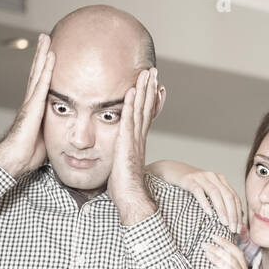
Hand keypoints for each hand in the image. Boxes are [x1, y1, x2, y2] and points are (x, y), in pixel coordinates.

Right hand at [0, 32, 53, 177]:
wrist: (15, 159)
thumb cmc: (29, 152)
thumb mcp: (47, 138)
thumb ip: (54, 130)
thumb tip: (67, 132)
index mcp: (35, 108)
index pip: (41, 83)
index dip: (45, 68)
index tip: (51, 54)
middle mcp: (31, 101)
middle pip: (37, 72)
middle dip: (41, 55)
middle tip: (46, 37)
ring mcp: (30, 102)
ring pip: (37, 74)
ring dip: (42, 55)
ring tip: (46, 38)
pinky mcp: (32, 107)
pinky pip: (41, 85)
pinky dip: (46, 70)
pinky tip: (51, 57)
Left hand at [111, 67, 161, 225]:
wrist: (130, 198)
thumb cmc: (123, 186)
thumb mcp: (121, 164)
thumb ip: (120, 153)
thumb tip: (116, 150)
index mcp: (136, 141)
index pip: (144, 115)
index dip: (148, 99)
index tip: (153, 84)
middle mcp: (139, 137)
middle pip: (146, 107)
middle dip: (149, 88)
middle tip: (152, 70)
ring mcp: (135, 140)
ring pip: (140, 109)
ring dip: (143, 90)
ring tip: (146, 73)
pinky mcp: (127, 143)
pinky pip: (129, 119)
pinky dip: (131, 104)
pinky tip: (131, 90)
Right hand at [146, 159, 243, 231]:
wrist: (172, 170)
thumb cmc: (191, 185)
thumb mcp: (207, 191)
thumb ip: (218, 201)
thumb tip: (230, 220)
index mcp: (221, 180)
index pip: (234, 197)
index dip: (238, 213)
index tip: (239, 228)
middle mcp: (213, 177)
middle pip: (228, 196)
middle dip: (233, 214)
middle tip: (233, 229)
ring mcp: (201, 177)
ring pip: (216, 194)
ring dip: (222, 210)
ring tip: (224, 223)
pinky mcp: (189, 180)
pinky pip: (199, 192)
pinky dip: (205, 203)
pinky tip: (209, 214)